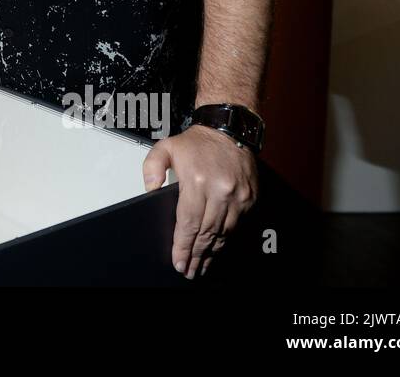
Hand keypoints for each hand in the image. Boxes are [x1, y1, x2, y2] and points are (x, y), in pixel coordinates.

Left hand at [143, 125, 257, 278]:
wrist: (228, 130)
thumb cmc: (198, 141)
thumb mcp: (165, 148)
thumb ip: (152, 168)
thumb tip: (149, 189)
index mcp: (197, 181)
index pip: (188, 222)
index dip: (182, 245)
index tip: (178, 260)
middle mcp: (220, 191)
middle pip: (206, 232)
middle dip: (196, 254)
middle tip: (188, 270)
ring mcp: (237, 196)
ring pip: (222, 233)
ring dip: (211, 252)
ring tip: (201, 265)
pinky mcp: (250, 198)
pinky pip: (236, 226)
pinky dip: (225, 239)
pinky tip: (217, 248)